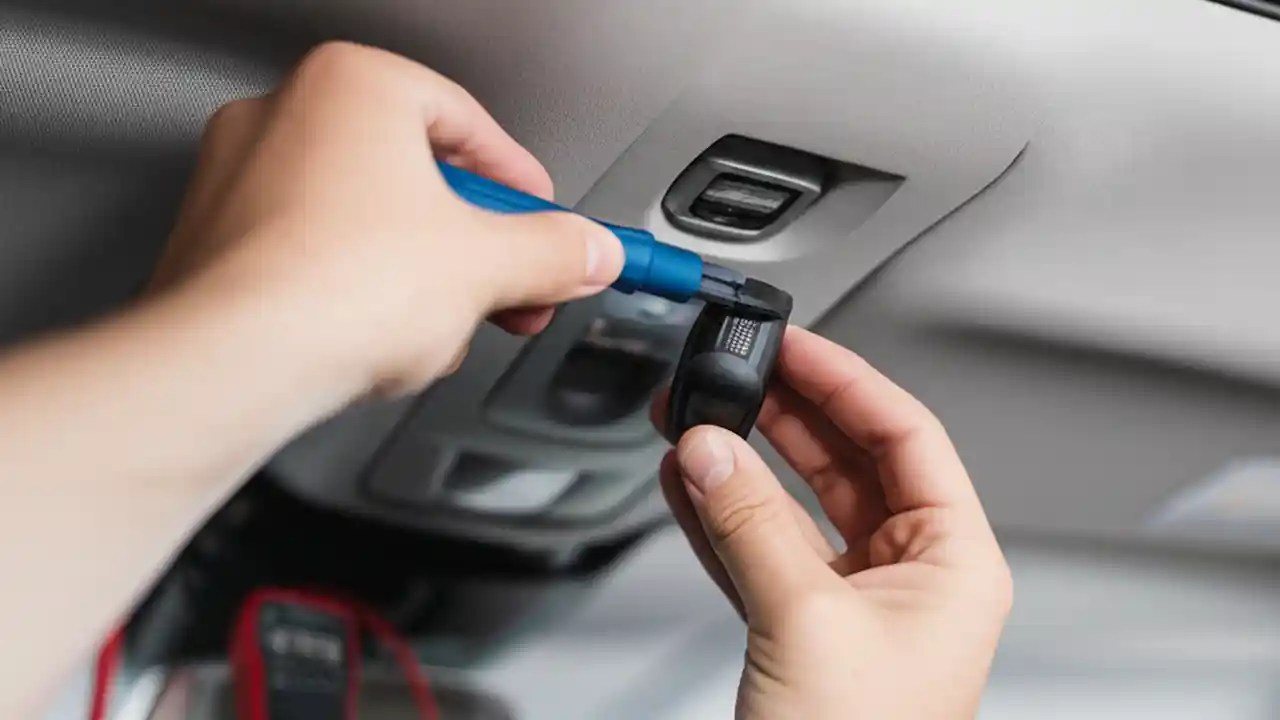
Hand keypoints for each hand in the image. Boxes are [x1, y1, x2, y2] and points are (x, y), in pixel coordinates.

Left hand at [151, 40, 622, 398]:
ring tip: (446, 328)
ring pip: (370, 225)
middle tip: (516, 287)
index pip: (470, 126)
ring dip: (422, 280)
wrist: (230, 365)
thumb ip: (555, 252)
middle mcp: (287, 115)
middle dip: (477, 249)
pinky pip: (318, 259)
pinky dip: (360, 296)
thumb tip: (588, 252)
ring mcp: (242, 178)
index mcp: (354, 87)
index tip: (551, 224)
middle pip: (420, 180)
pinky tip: (383, 342)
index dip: (524, 187)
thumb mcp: (487, 265)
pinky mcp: (219, 244)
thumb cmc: (333, 288)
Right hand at [653, 327, 1011, 719]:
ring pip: (799, 501)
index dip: (846, 380)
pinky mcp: (804, 626)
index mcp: (952, 561)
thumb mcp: (806, 619)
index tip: (794, 345)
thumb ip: (751, 524)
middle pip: (848, 458)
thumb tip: (709, 451)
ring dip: (745, 460)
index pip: (905, 434)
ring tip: (697, 414)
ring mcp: (856, 600)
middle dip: (785, 413)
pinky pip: (762, 548)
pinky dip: (722, 514)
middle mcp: (911, 574)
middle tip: (735, 370)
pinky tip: (687, 483)